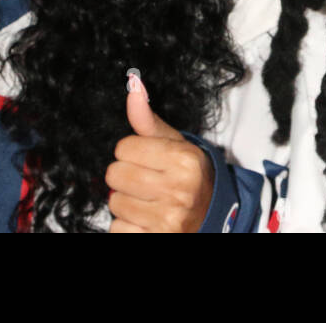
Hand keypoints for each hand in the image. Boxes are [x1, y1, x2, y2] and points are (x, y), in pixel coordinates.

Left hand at [106, 70, 214, 232]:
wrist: (211, 216)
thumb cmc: (187, 175)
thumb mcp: (174, 144)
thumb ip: (148, 119)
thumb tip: (133, 86)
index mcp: (184, 160)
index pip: (124, 147)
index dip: (131, 152)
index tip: (146, 159)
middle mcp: (179, 189)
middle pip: (115, 175)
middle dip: (125, 177)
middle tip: (143, 181)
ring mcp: (169, 220)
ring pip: (114, 203)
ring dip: (125, 203)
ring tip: (146, 202)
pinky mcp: (158, 240)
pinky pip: (117, 229)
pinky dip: (126, 226)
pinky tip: (144, 221)